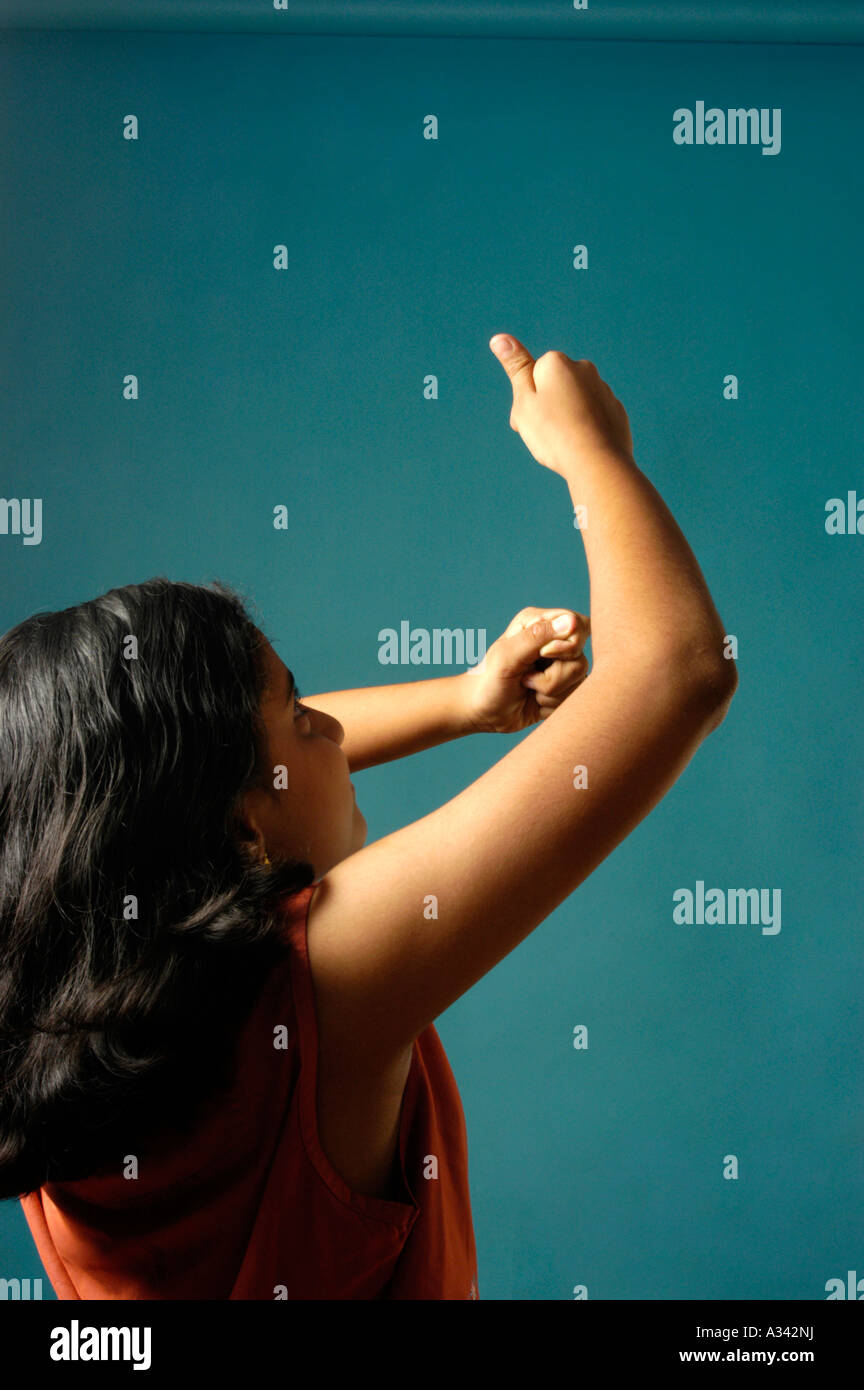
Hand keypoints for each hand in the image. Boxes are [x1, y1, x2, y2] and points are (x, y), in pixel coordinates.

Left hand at [460, 607, 590, 733]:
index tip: (542, 655)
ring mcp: (560, 666)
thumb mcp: (507, 656)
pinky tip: (534, 701)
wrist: (482, 712)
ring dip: (549, 693)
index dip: (567, 646)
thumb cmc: (489, 680)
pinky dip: (551, 705)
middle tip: (526, 678)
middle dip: (552, 677)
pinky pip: (573, 699)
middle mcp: (554, 642)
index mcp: (539, 623)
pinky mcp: (563, 688)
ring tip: (528, 689)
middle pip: (580, 660)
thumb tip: (571, 622)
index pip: (578, 625)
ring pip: (578, 682)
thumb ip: (537, 637)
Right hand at [489, 335, 633, 475]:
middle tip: (544, 435)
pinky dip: (586, 428)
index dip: (525, 401)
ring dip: (566, 418)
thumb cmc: (554, 433)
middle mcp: (583, 368)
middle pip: (554, 387)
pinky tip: (583, 446)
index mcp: (557, 362)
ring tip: (565, 443)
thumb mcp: (524, 401)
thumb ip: (516, 368)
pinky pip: (592, 417)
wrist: (597, 463)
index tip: (529, 420)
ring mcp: (603, 389)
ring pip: (574, 402)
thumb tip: (499, 338)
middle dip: (546, 407)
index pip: (531, 377)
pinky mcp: (615, 410)